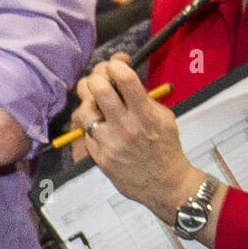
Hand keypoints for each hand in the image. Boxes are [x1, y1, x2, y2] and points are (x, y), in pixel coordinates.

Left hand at [71, 54, 200, 216]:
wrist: (164, 184)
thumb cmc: (165, 147)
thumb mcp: (164, 118)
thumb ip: (144, 99)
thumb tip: (121, 76)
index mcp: (145, 115)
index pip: (126, 80)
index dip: (115, 65)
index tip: (114, 64)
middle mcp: (125, 126)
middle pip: (98, 89)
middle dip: (95, 77)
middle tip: (98, 78)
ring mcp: (109, 141)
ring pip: (84, 109)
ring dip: (86, 100)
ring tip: (94, 101)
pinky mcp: (98, 155)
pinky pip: (84, 130)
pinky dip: (88, 122)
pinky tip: (97, 122)